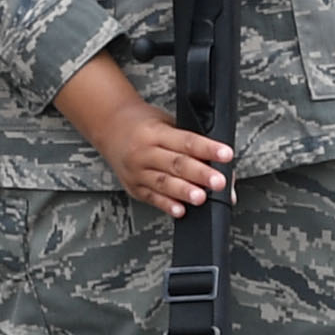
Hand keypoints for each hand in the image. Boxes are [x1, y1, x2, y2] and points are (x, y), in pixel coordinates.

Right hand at [55, 51, 231, 215]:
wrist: (108, 127)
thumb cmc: (143, 126)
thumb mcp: (167, 123)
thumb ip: (192, 144)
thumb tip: (222, 169)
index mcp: (155, 132)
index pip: (186, 141)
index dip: (208, 149)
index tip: (226, 154)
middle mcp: (144, 152)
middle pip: (175, 164)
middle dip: (199, 174)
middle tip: (218, 181)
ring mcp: (136, 171)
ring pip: (163, 183)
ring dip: (183, 191)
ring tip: (200, 198)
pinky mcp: (133, 187)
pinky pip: (152, 198)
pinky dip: (166, 205)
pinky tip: (180, 210)